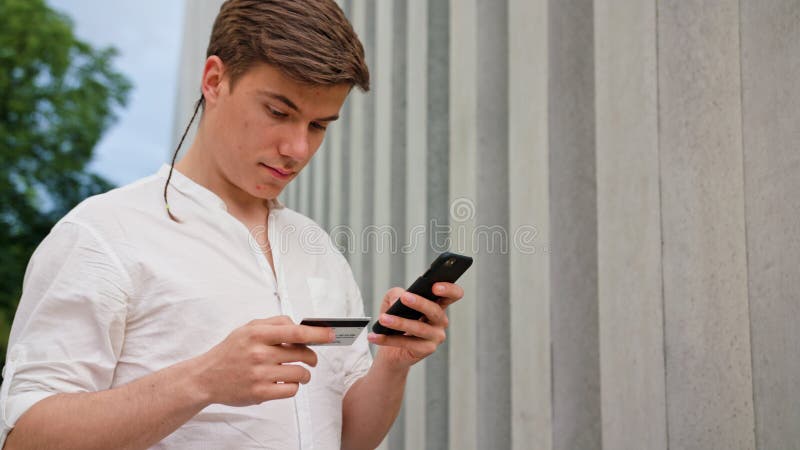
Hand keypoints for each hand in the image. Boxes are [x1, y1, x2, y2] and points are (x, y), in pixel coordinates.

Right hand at [191, 315, 333, 405]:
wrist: (205, 377)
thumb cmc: (231, 351)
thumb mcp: (248, 328)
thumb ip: (274, 323)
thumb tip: (301, 326)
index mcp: (257, 334)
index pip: (295, 332)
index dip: (317, 333)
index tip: (331, 334)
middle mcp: (258, 353)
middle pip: (302, 353)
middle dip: (312, 356)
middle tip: (311, 358)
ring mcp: (259, 375)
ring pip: (300, 373)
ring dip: (305, 373)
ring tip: (300, 372)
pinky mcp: (260, 393)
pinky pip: (291, 390)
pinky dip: (293, 386)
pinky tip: (285, 382)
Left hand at [367, 282, 463, 369]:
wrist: (391, 350)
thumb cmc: (396, 320)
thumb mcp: (392, 301)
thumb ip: (395, 294)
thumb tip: (398, 299)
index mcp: (438, 304)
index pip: (453, 294)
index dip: (449, 289)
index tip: (435, 286)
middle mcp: (441, 321)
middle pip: (435, 310)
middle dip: (420, 303)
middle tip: (404, 297)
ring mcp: (436, 337)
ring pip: (420, 328)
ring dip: (399, 323)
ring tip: (383, 318)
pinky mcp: (426, 350)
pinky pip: (407, 343)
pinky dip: (388, 339)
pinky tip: (375, 336)